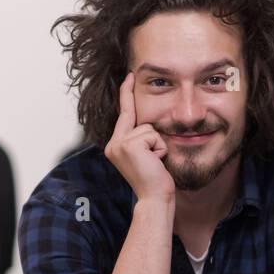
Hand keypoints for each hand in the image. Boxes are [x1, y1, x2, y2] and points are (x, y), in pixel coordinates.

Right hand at [103, 71, 174, 203]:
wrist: (154, 198)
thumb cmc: (155, 180)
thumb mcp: (146, 156)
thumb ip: (142, 139)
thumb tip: (152, 125)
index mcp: (115, 146)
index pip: (124, 114)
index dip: (126, 94)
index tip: (129, 75)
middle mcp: (113, 144)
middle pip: (138, 119)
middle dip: (151, 135)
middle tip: (153, 158)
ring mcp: (119, 144)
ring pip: (148, 128)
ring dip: (157, 144)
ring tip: (154, 162)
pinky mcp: (128, 145)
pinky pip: (153, 135)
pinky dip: (159, 148)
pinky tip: (155, 162)